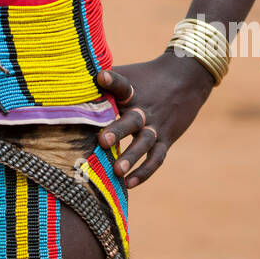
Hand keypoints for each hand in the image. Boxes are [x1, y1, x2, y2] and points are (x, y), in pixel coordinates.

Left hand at [96, 52, 214, 187]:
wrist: (188, 77)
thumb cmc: (145, 78)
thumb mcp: (128, 75)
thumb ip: (104, 80)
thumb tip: (71, 83)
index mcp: (132, 92)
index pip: (122, 84)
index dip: (112, 80)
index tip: (101, 77)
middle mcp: (144, 110)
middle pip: (132, 120)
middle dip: (118, 131)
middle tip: (103, 140)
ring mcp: (156, 126)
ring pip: (145, 143)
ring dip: (131, 157)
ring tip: (117, 171)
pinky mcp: (166, 139)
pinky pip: (156, 159)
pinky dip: (144, 172)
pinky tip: (128, 183)